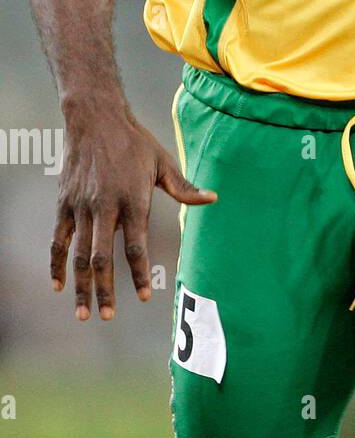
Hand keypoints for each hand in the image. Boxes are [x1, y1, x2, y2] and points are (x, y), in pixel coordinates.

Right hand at [52, 100, 215, 319]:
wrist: (95, 120)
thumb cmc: (135, 142)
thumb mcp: (163, 162)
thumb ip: (184, 188)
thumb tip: (213, 199)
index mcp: (133, 199)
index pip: (135, 246)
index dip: (139, 274)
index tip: (144, 298)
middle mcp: (105, 207)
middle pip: (102, 258)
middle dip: (105, 290)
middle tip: (108, 317)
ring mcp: (81, 207)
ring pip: (79, 255)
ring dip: (81, 287)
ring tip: (84, 314)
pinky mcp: (64, 205)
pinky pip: (58, 241)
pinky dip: (57, 265)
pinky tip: (59, 286)